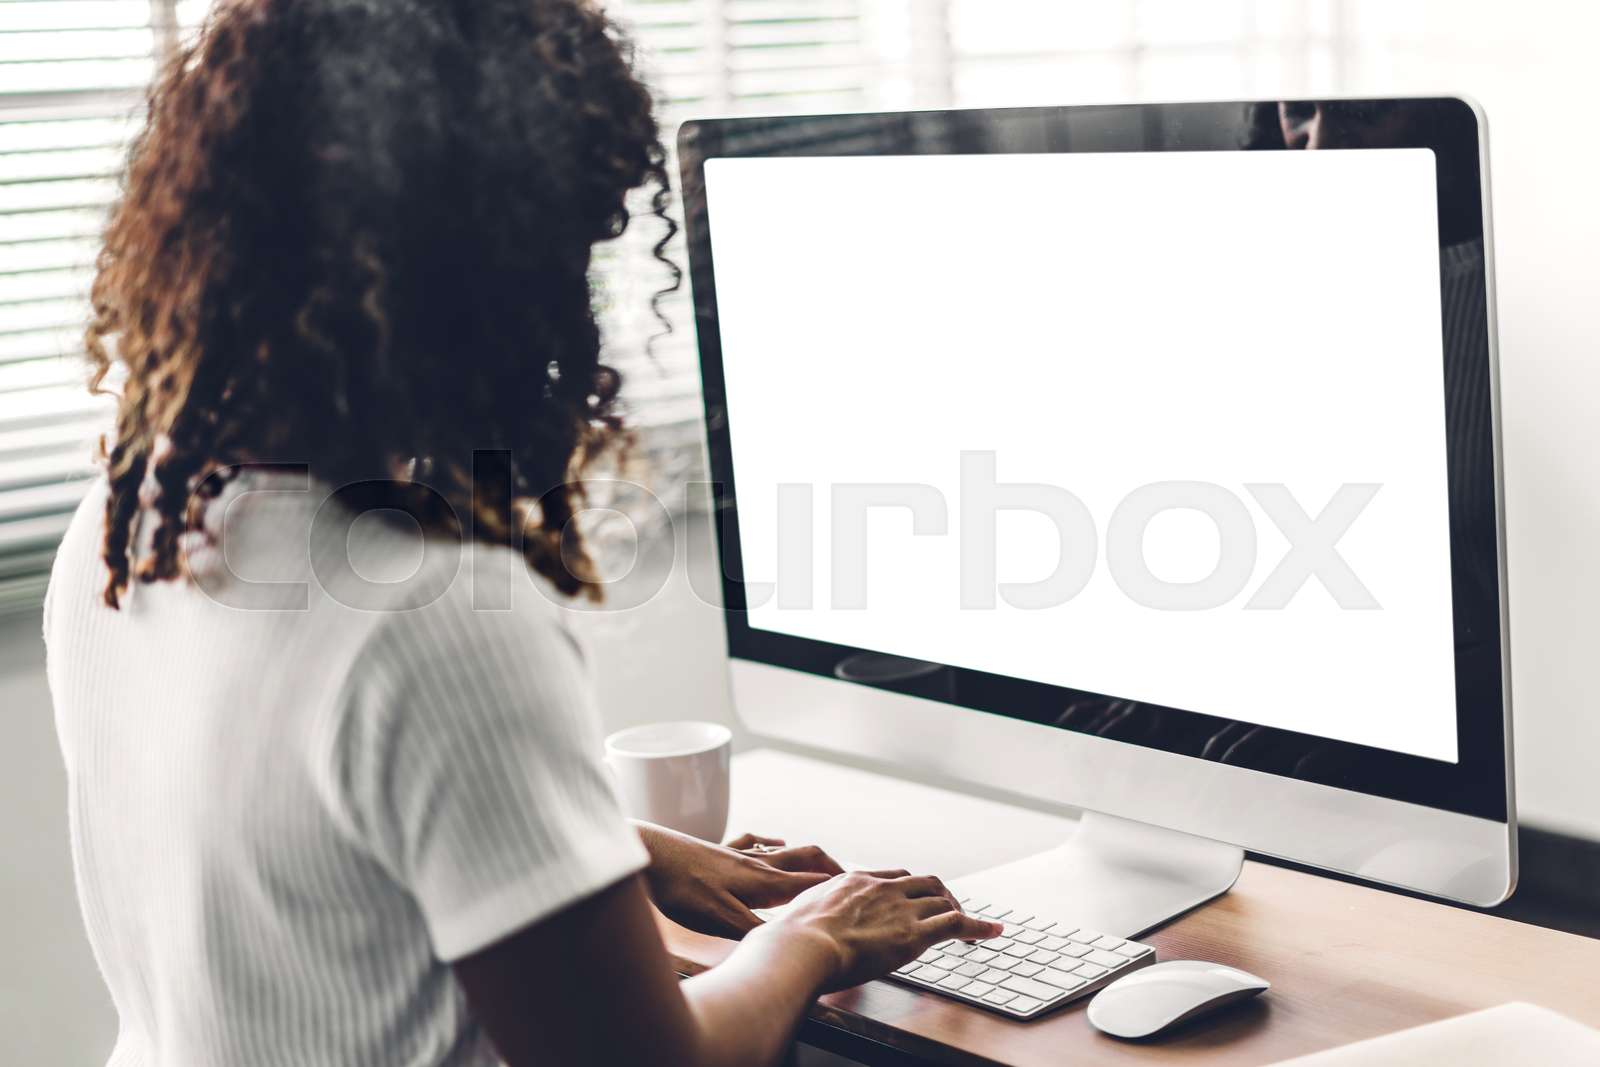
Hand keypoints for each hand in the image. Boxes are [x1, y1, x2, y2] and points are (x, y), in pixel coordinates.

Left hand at [636, 823, 844, 937]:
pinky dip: (772, 843)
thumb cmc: (682, 888)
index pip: (813, 884)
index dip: (840, 888)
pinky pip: (755, 842)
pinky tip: (773, 841)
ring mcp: (738, 854)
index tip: (867, 892)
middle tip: (853, 879)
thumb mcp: (720, 920)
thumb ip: (756, 932)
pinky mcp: (719, 850)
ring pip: (784, 851)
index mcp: (764, 882)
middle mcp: (757, 863)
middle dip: (832, 869)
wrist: (648, 855)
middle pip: (806, 859)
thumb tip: (789, 944)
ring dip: (807, 857)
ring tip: (823, 864)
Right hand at [768, 869, 1002, 990]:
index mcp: (854, 882)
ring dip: (959, 913)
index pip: (891, 877)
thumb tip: (791, 929)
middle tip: (948, 911)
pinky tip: (994, 932)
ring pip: (942, 900)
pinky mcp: (914, 934)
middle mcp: (881, 888)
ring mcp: (900, 908)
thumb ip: (808, 915)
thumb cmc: (790, 940)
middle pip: (923, 882)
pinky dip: (980, 927)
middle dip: (940, 896)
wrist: (800, 946)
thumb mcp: (797, 914)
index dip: (908, 888)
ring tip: (971, 927)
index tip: (914, 898)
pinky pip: (957, 924)